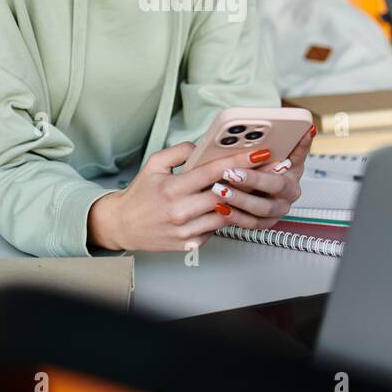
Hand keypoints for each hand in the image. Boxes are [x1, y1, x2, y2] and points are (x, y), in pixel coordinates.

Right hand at [86, 136, 309, 252]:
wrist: (123, 226)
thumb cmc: (140, 194)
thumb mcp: (154, 164)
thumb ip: (179, 152)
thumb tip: (203, 147)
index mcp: (172, 188)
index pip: (213, 172)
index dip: (239, 161)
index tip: (260, 153)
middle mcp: (180, 211)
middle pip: (225, 194)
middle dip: (248, 181)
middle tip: (268, 170)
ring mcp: (185, 230)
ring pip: (224, 215)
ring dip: (240, 201)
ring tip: (254, 188)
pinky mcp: (189, 244)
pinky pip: (215, 230)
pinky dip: (224, 218)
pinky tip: (231, 208)